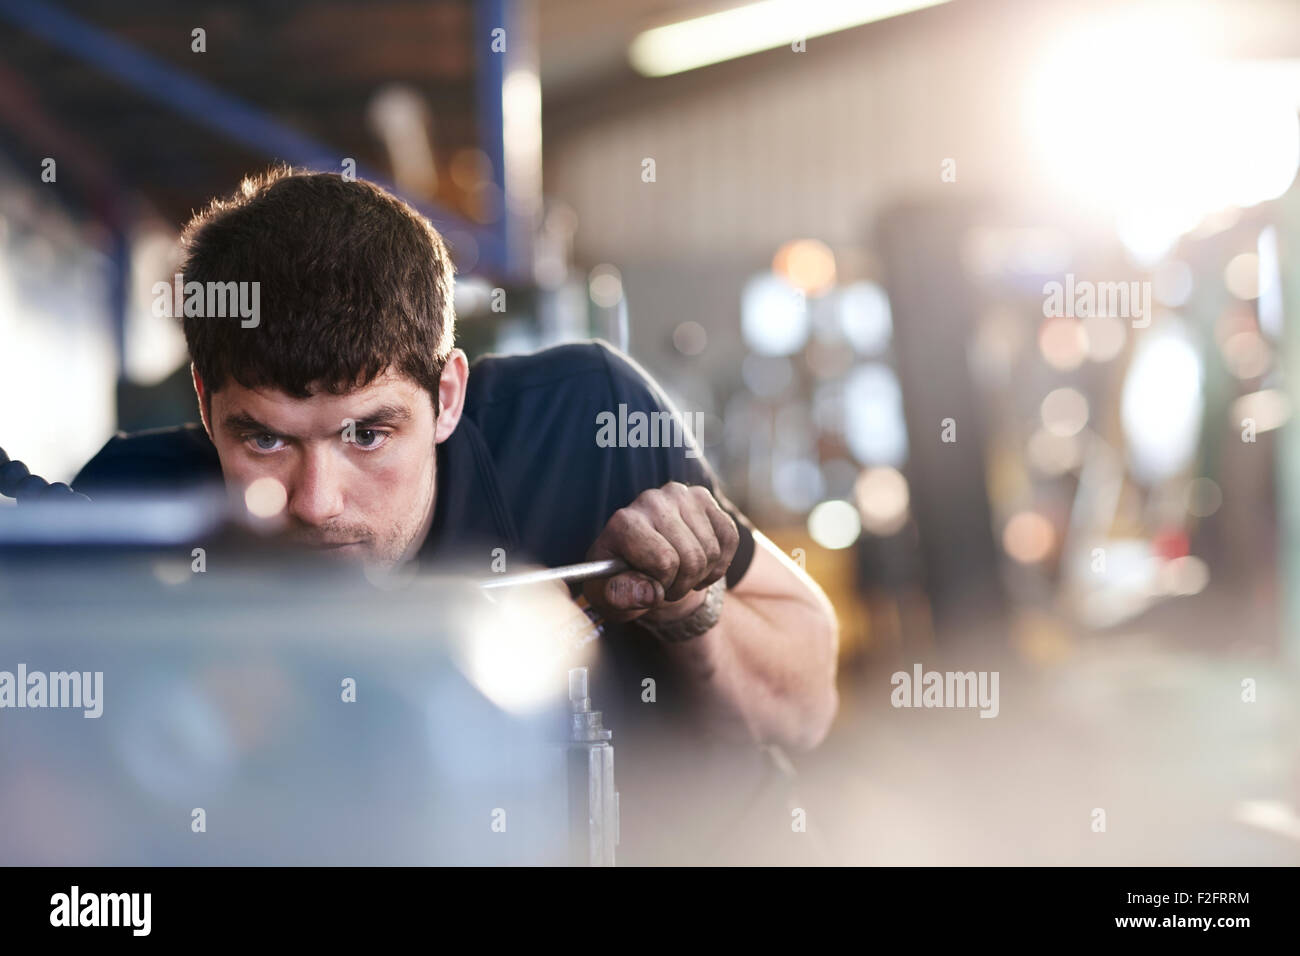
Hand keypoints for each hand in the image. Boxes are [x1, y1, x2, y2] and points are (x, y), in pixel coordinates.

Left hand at [582, 482, 738, 623]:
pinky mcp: (702, 498)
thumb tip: (651, 593)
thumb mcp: (610, 596)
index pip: (665, 561)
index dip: (664, 586)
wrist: (634, 560)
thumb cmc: (620, 579)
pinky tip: (700, 568)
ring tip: (680, 577)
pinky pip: (729, 537)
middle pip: (693, 558)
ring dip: (701, 575)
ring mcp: (680, 496)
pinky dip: (720, 563)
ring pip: (712, 551)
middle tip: (668, 588)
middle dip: (684, 584)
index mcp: (624, 522)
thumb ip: (622, 596)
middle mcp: (652, 501)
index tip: (652, 588)